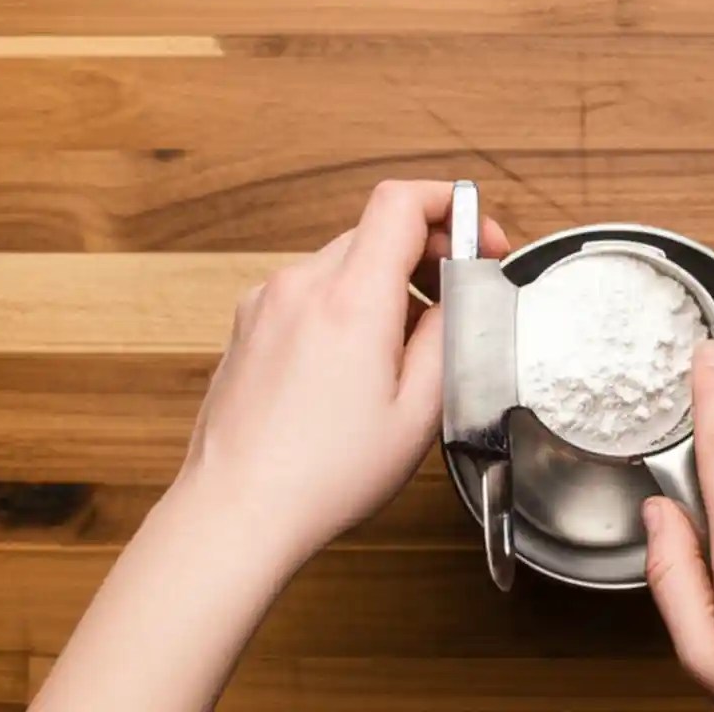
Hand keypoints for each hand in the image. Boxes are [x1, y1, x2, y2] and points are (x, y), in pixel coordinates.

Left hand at [176, 180, 508, 560]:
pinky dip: (347, 303)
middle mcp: (301, 286)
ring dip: (386, 281)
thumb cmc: (324, 474)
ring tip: (406, 344)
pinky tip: (358, 360)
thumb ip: (444, 339)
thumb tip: (450, 303)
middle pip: (376, 230)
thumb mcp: (417, 412)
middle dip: (427, 252)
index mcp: (351, 300)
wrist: (236, 509)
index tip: (477, 238)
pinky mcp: (248, 324)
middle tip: (455, 297)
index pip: (401, 202)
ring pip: (343, 260)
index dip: (450, 204)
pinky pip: (311, 290)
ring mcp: (267, 302)